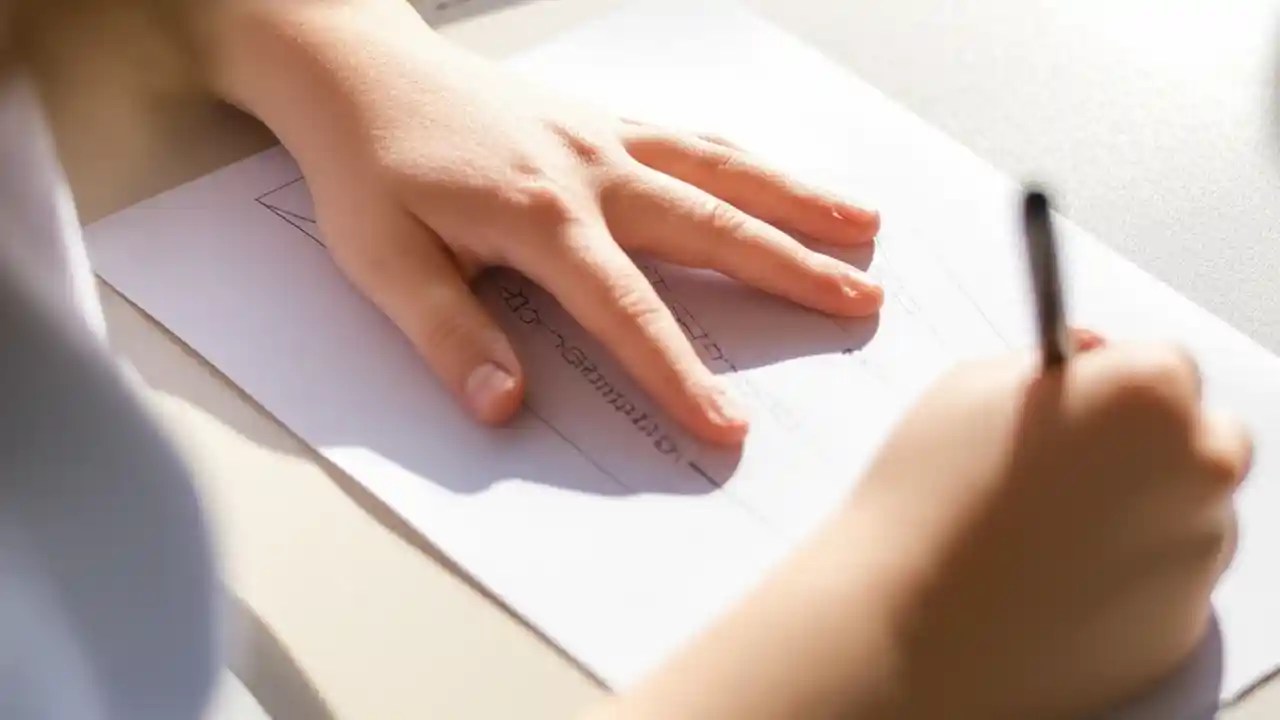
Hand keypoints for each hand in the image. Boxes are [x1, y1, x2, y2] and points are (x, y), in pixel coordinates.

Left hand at [213, 0, 881, 442]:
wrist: (360, 73)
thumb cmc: (368, 167)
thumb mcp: (383, 261)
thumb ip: (448, 334)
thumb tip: (504, 406)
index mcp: (540, 217)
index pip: (627, 312)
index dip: (679, 374)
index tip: (727, 426)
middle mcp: (591, 171)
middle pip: (711, 228)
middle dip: (791, 271)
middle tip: (861, 302)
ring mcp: (605, 137)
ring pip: (721, 171)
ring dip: (796, 202)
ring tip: (862, 228)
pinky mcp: (603, 119)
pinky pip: (693, 141)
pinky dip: (750, 163)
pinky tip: (779, 179)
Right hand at [592, 339, 1249, 719]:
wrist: (894, 646)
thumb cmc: (906, 513)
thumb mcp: (964, 394)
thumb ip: (1043, 368)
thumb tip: (1080, 370)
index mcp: (1141, 397)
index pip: (1149, 357)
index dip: (1085, 372)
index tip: (1043, 393)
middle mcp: (1190, 474)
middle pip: (1183, 432)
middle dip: (1115, 434)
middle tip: (1025, 461)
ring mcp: (1190, 559)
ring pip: (1173, 505)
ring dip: (1116, 501)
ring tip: (1017, 526)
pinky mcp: (1167, 629)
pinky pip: (1154, 576)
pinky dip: (1111, 570)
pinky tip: (1033, 578)